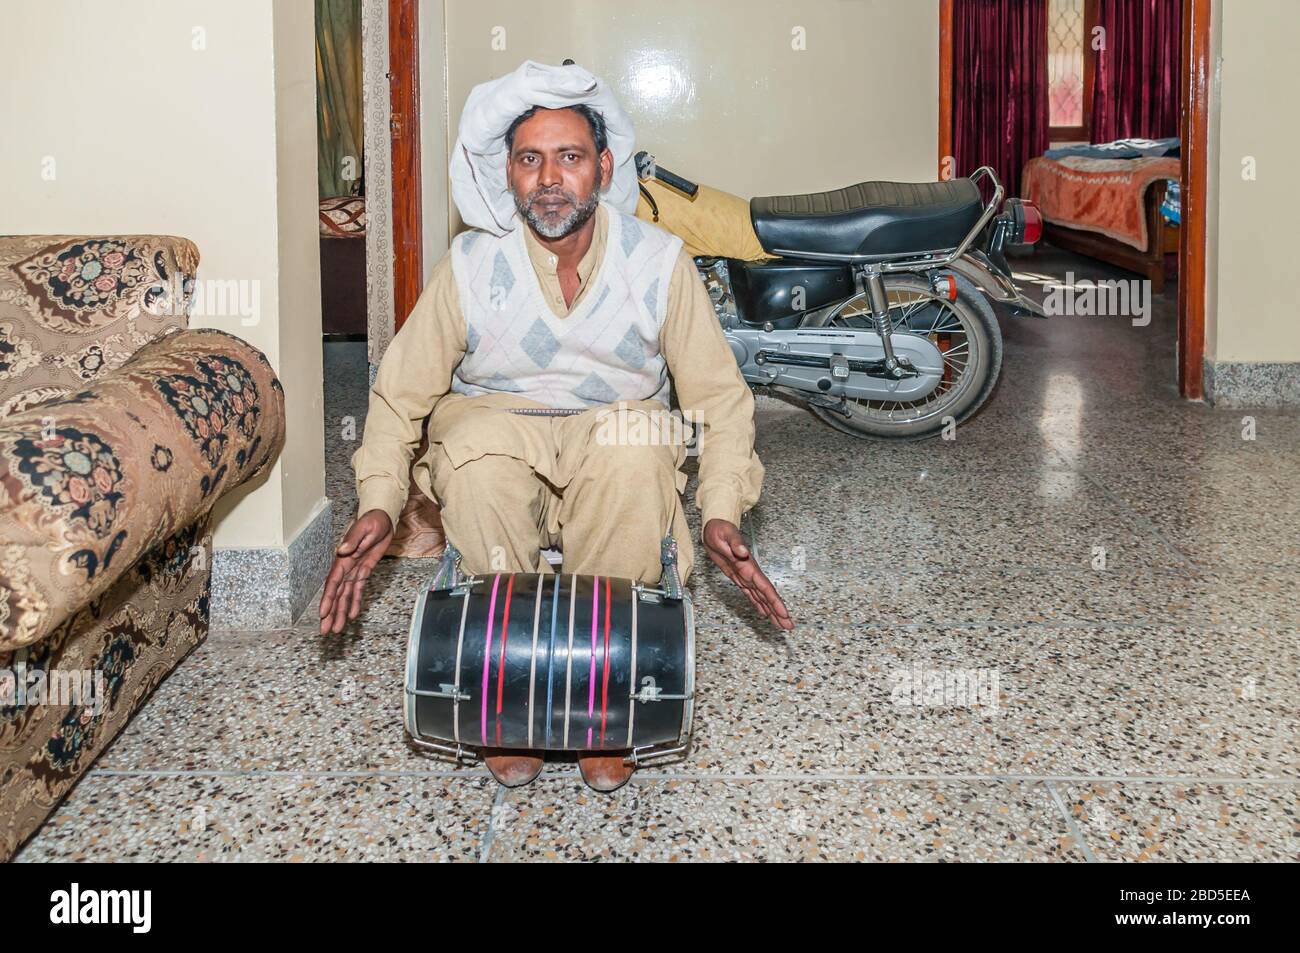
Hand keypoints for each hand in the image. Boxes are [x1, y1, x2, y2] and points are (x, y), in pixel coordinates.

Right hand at [318, 510, 394, 634]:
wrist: (383, 517)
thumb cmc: (373, 520)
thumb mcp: (365, 528)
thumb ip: (354, 540)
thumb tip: (342, 550)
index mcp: (344, 558)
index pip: (334, 582)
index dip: (328, 599)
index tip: (323, 613)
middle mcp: (346, 567)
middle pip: (337, 594)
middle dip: (331, 612)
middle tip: (325, 630)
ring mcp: (354, 570)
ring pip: (345, 595)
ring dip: (341, 612)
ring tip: (336, 629)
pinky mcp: (364, 570)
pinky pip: (358, 589)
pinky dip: (355, 602)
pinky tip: (352, 615)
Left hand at [701, 518, 792, 629]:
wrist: (715, 527)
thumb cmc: (720, 530)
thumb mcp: (725, 534)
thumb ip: (735, 543)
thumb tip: (743, 552)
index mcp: (749, 567)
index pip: (765, 587)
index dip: (774, 601)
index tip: (784, 613)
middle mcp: (750, 574)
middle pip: (767, 596)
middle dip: (778, 612)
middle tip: (789, 627)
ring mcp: (745, 577)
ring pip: (761, 598)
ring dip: (771, 612)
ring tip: (781, 625)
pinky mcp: (738, 578)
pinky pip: (751, 595)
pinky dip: (758, 605)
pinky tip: (764, 613)